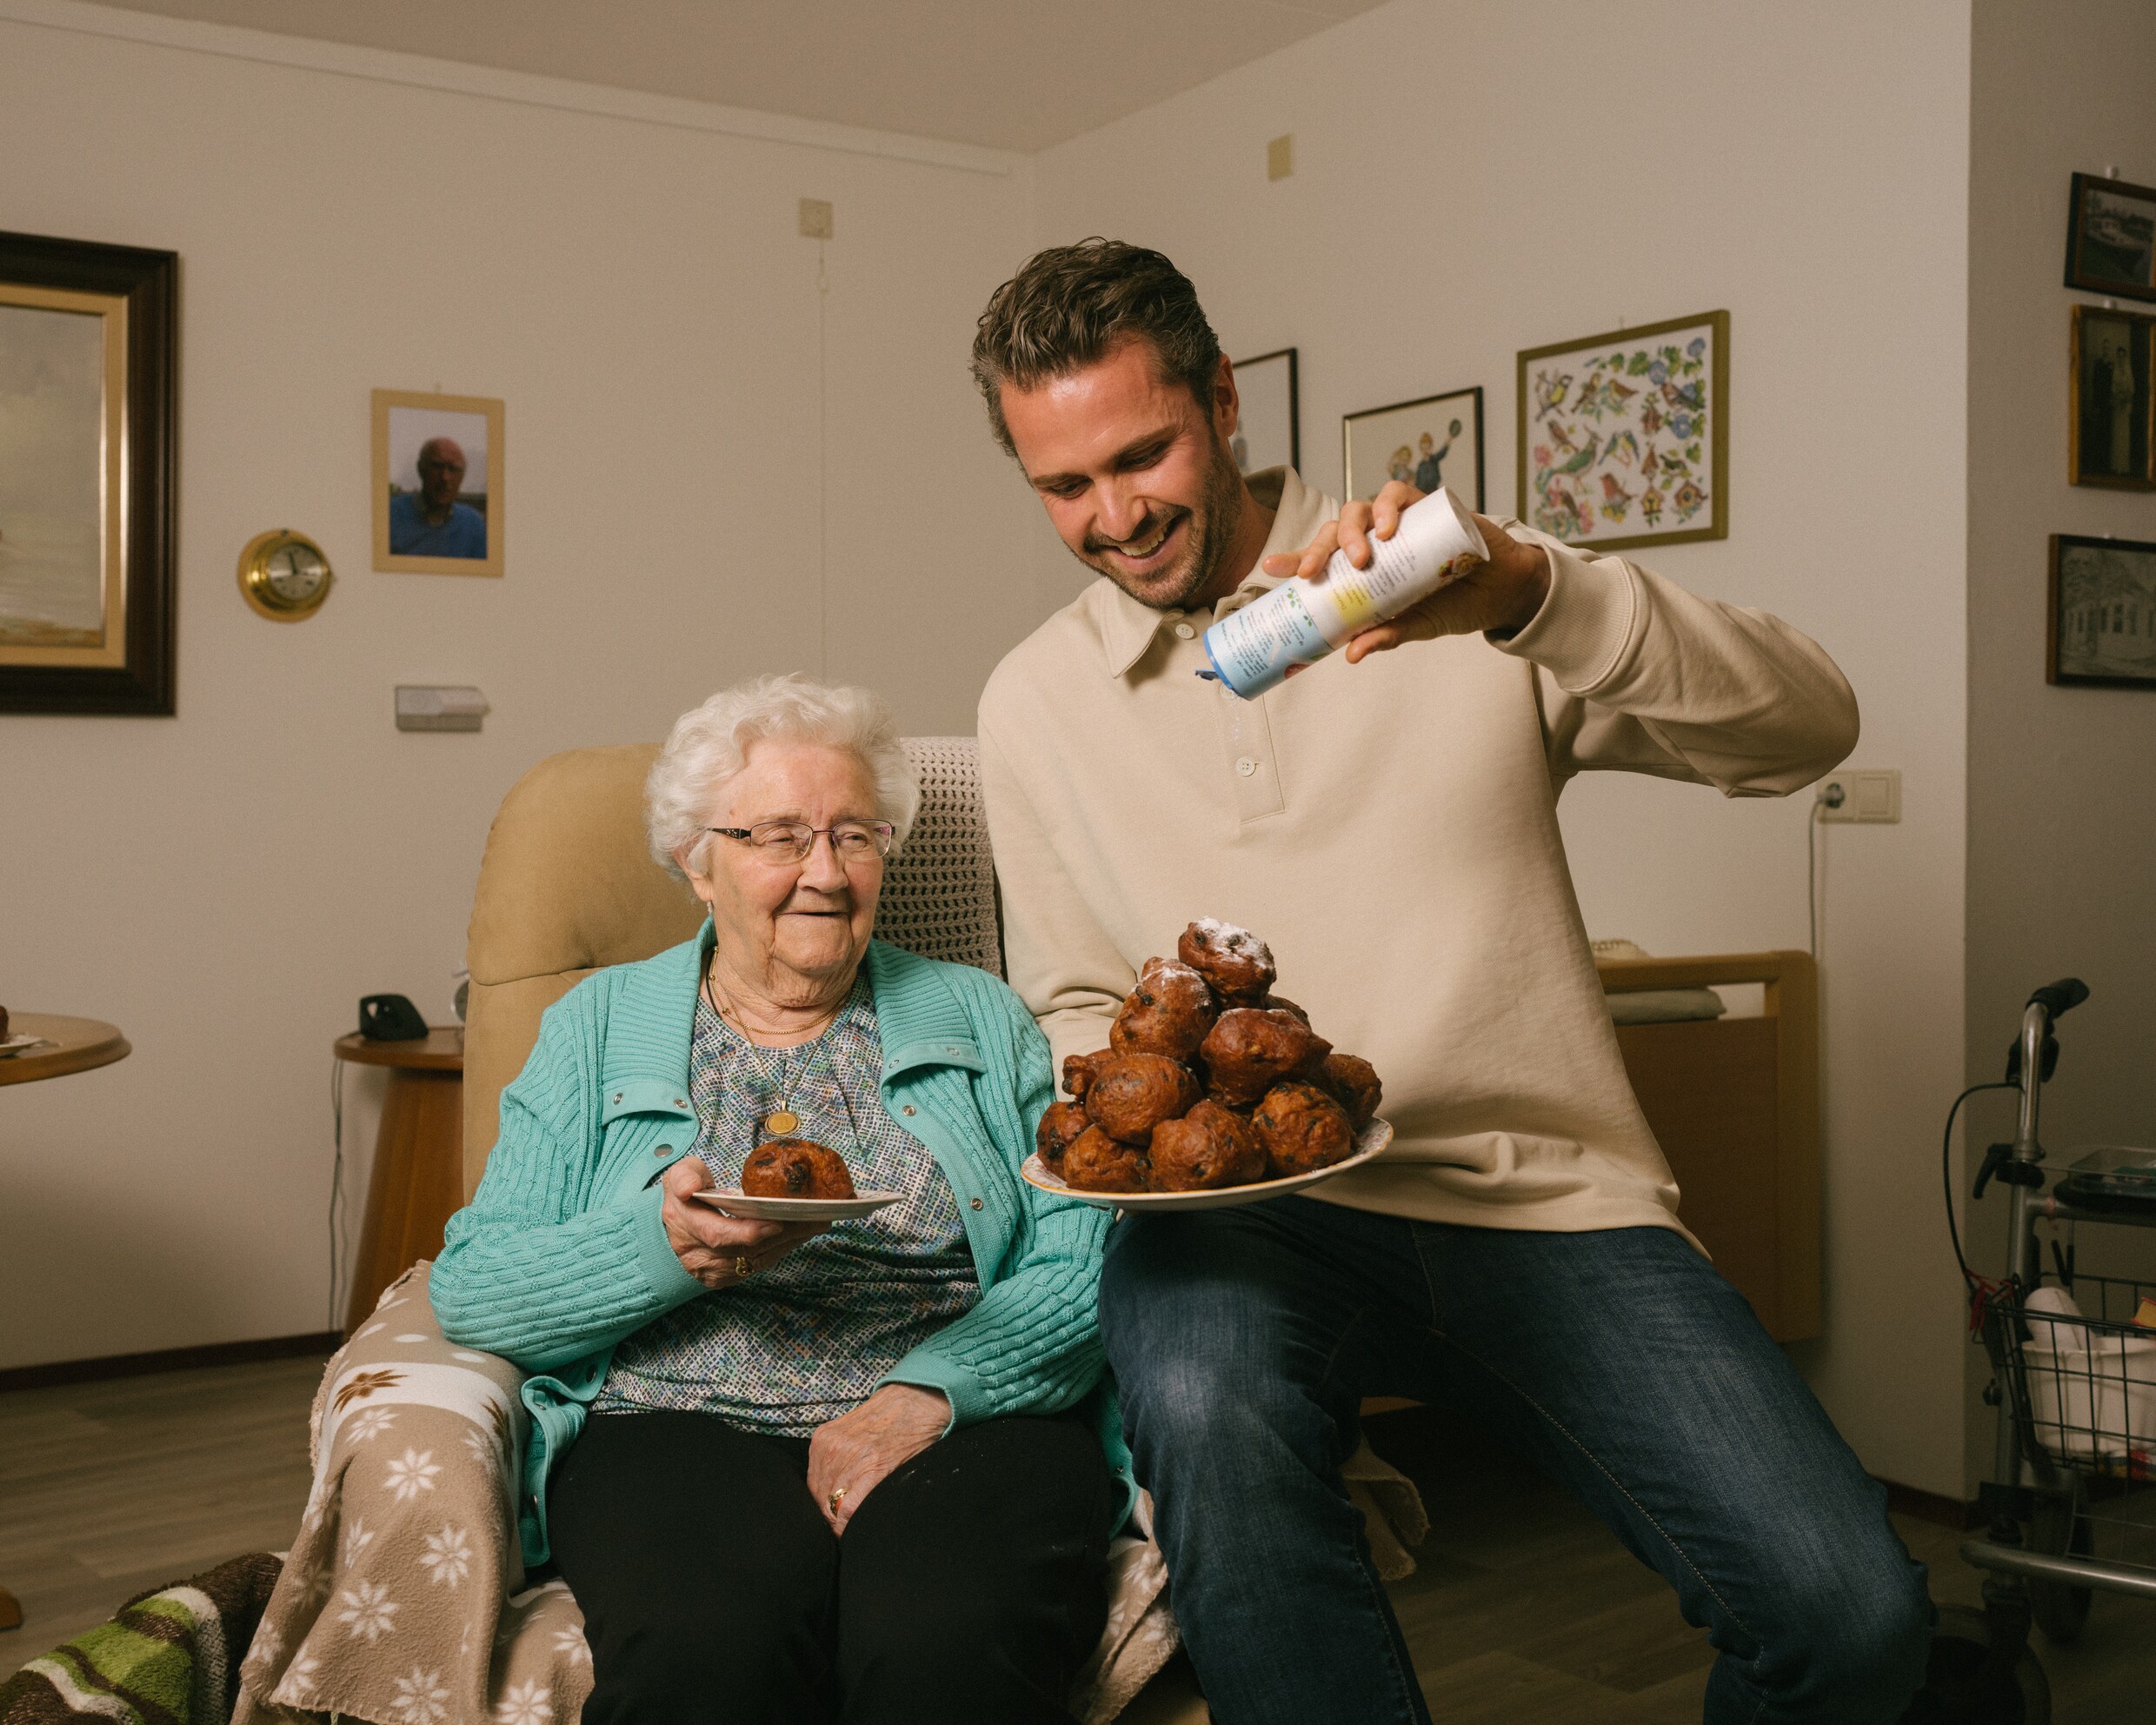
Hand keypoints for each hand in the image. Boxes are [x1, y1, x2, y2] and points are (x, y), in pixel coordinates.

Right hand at [660, 1155, 827, 1289]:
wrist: (672, 1230)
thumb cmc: (684, 1196)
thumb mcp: (679, 1177)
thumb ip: (685, 1176)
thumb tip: (689, 1187)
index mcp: (685, 1225)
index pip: (719, 1236)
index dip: (749, 1231)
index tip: (777, 1221)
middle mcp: (699, 1255)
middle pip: (748, 1250)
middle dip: (785, 1234)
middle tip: (816, 1217)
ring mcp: (714, 1271)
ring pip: (758, 1260)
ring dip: (791, 1242)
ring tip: (818, 1222)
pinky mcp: (729, 1278)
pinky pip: (760, 1264)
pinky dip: (783, 1248)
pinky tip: (803, 1233)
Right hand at [807, 1384, 950, 1533]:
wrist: (914, 1401)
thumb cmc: (916, 1442)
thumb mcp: (909, 1475)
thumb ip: (885, 1498)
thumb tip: (868, 1524)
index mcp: (874, 1466)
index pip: (844, 1513)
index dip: (843, 1530)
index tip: (848, 1536)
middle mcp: (848, 1454)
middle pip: (826, 1504)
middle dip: (833, 1518)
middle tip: (844, 1522)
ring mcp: (832, 1443)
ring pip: (816, 1489)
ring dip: (824, 1501)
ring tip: (838, 1504)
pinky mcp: (822, 1435)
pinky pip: (812, 1471)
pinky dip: (821, 1481)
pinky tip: (834, 1483)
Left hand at [1260, 482, 1550, 663]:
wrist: (1502, 590)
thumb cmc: (1453, 604)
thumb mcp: (1416, 625)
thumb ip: (1386, 635)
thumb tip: (1351, 655)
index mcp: (1365, 567)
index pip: (1322, 558)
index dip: (1295, 559)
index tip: (1270, 569)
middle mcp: (1377, 540)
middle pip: (1336, 531)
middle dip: (1320, 549)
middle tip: (1315, 573)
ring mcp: (1401, 520)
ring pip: (1362, 508)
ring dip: (1353, 529)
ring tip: (1359, 557)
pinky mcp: (1427, 505)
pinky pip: (1399, 493)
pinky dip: (1389, 505)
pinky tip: (1389, 528)